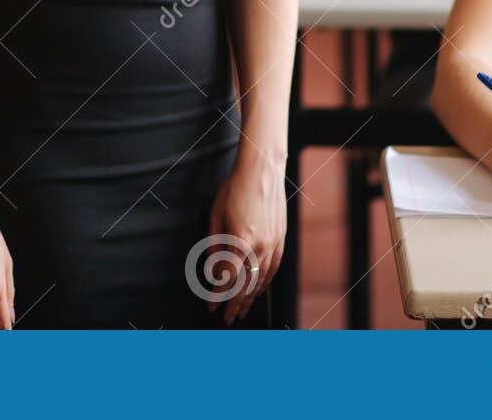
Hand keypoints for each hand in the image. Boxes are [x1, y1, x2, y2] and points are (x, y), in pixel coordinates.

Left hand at [205, 153, 286, 325]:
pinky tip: (257, 291)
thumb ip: (214, 244)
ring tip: (241, 311)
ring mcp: (273, 244)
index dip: (217, 296)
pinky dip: (263, 284)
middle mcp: (259, 247)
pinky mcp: (281, 240)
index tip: (210, 307)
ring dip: (249, 299)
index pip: (227, 278)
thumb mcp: (215, 215)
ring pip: (260, 280)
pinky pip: (272, 269)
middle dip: (234, 305)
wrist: (262, 170)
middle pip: (244, 285)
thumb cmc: (235, 188)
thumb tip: (213, 267)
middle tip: (226, 320)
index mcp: (240, 241)